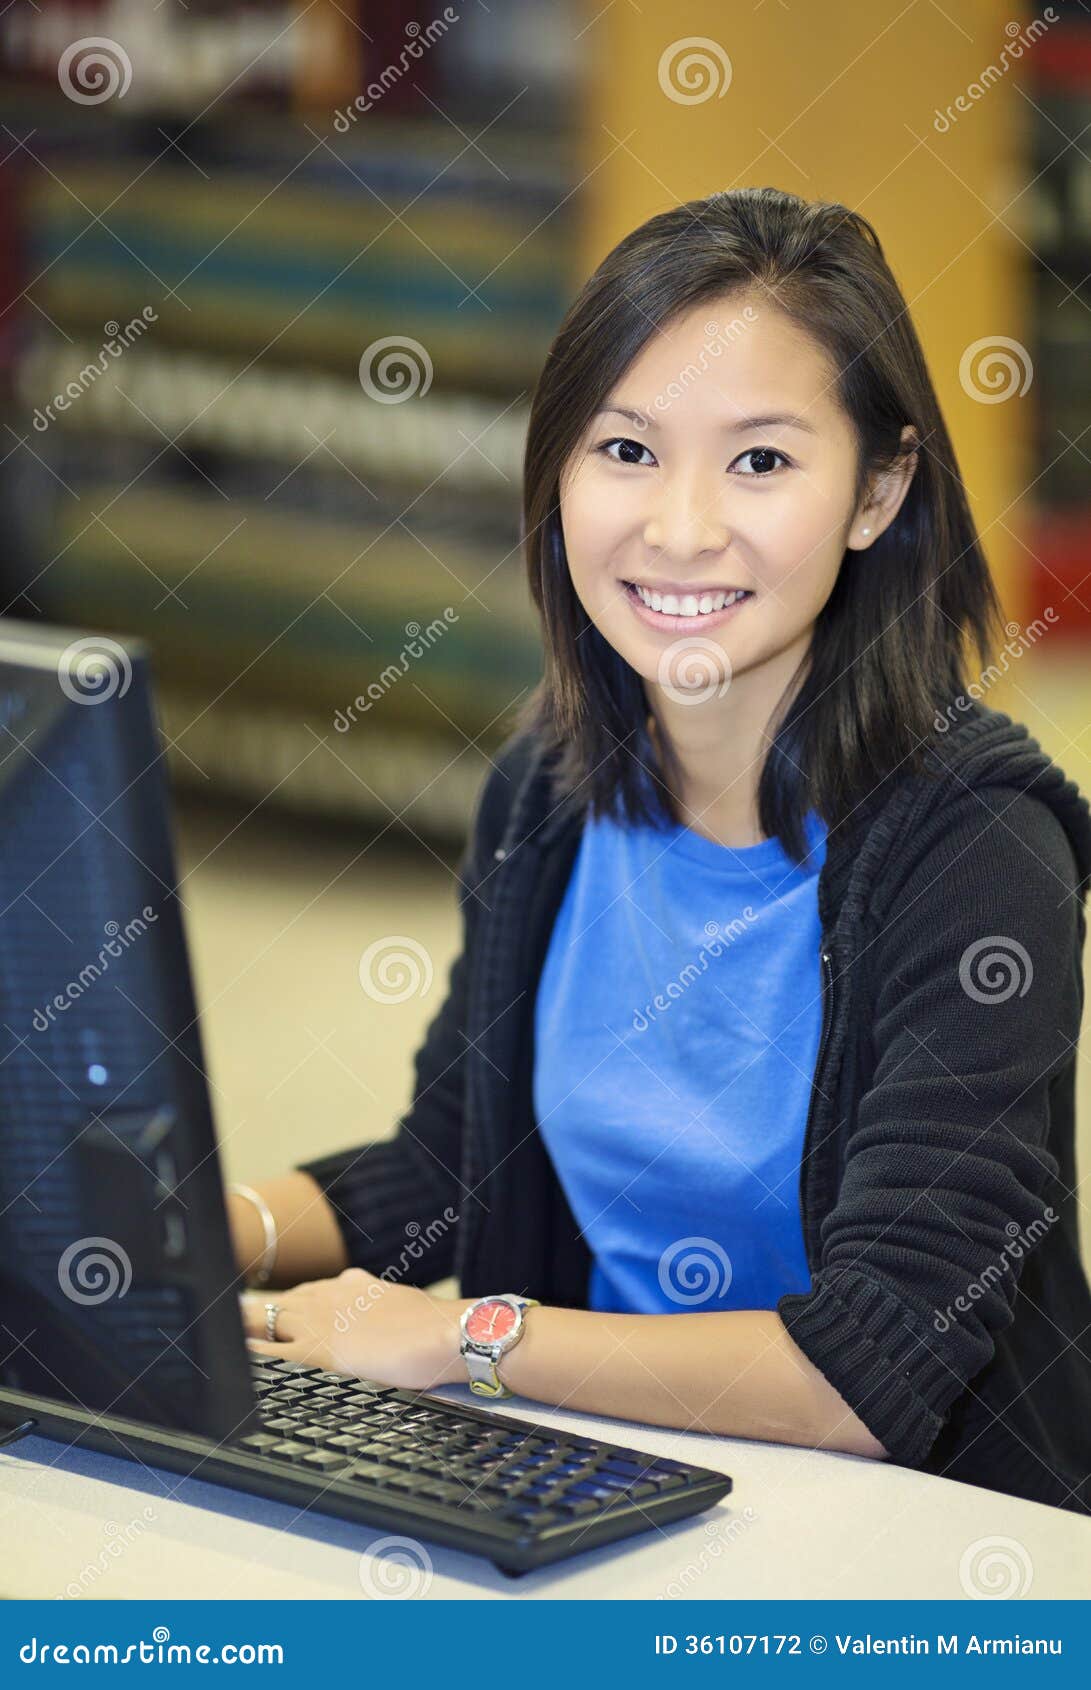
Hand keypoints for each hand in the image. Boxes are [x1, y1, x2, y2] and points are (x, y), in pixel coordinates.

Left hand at [240, 1267, 473, 1390]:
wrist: (445, 1333)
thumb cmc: (434, 1328)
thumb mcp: (400, 1306)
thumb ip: (376, 1310)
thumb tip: (376, 1324)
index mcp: (348, 1286)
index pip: (300, 1295)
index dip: (278, 1310)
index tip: (262, 1318)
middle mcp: (326, 1297)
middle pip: (273, 1305)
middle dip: (245, 1317)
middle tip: (220, 1329)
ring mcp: (318, 1322)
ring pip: (261, 1320)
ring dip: (238, 1331)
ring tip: (207, 1339)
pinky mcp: (316, 1352)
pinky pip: (268, 1353)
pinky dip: (245, 1356)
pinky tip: (226, 1364)